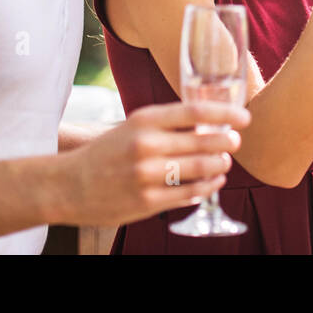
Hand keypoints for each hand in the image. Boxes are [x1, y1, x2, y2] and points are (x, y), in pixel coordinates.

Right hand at [58, 100, 248, 226]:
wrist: (68, 185)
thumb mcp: (132, 126)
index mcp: (144, 120)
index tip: (244, 117)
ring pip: (201, 169)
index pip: (196, 111)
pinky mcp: (148, 201)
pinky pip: (190, 193)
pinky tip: (212, 182)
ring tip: (224, 163)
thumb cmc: (106, 152)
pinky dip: (208, 186)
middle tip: (235, 142)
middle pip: (204, 141)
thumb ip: (166, 124)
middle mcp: (147, 145)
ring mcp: (148, 175)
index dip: (226, 114)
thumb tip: (209, 122)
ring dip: (220, 166)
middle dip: (227, 142)